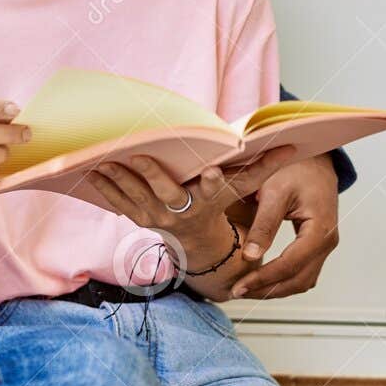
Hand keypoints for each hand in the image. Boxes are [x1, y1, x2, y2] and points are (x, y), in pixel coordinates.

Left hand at [90, 147, 298, 271]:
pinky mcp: (137, 218)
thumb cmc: (217, 205)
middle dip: (153, 175)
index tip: (212, 171)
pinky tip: (91, 169)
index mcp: (208, 201)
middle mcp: (182, 211)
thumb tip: (295, 145)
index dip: (213, 182)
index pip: (214, 190)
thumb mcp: (241, 188)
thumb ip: (263, 166)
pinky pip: (117, 202)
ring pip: (136, 197)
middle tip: (139, 155)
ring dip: (120, 178)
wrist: (194, 240)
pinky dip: (104, 187)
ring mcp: (157, 217)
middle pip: (167, 193)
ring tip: (104, 159)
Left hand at [229, 154, 340, 298]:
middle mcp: (327, 241)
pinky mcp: (317, 244)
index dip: (263, 279)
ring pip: (303, 280)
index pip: (290, 265)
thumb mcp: (274, 192)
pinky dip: (283, 279)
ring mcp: (324, 244)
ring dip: (275, 289)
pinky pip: (303, 271)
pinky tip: (260, 279)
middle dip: (267, 290)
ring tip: (245, 290)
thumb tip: (249, 256)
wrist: (314, 159)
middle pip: (299, 280)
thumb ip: (264, 225)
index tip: (238, 287)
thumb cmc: (295, 169)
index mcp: (320, 229)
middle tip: (237, 293)